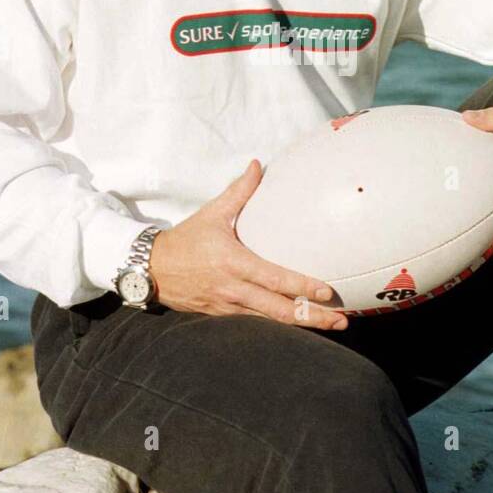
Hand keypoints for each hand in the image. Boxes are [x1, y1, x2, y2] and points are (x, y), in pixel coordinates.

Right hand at [149, 159, 348, 328]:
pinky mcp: (223, 316)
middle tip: (341, 321)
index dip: (301, 287)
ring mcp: (228, 307)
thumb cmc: (186, 239)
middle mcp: (233, 289)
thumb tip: (258, 164)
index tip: (327, 291)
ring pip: (270, 322)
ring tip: (332, 326)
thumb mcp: (212, 213)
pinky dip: (279, 327)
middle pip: (278, 310)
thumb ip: (239, 191)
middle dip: (312, 318)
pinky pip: (256, 324)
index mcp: (233, 262)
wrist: (151, 270)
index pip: (274, 278)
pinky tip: (302, 328)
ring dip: (302, 325)